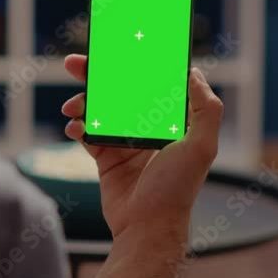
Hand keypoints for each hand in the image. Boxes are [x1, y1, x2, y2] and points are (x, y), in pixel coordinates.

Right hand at [60, 54, 222, 243]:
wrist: (147, 227)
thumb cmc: (176, 189)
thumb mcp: (202, 146)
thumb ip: (206, 109)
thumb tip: (194, 73)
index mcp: (170, 122)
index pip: (151, 84)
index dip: (134, 65)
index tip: (116, 49)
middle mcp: (147, 129)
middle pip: (118, 92)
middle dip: (96, 76)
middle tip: (75, 64)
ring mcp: (125, 142)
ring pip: (98, 110)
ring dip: (81, 103)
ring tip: (71, 107)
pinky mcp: (107, 158)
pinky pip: (87, 134)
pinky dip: (77, 127)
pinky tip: (74, 128)